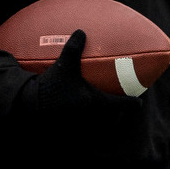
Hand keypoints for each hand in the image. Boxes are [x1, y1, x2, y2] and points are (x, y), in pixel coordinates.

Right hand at [23, 31, 145, 147]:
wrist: (30, 106)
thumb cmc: (51, 86)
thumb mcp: (63, 66)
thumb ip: (73, 49)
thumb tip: (81, 31)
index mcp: (98, 102)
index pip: (124, 104)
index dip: (134, 103)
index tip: (139, 101)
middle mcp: (94, 118)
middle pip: (115, 120)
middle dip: (119, 116)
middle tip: (120, 109)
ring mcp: (83, 128)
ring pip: (101, 129)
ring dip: (105, 125)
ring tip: (104, 119)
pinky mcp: (71, 134)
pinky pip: (86, 137)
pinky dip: (88, 133)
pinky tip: (83, 128)